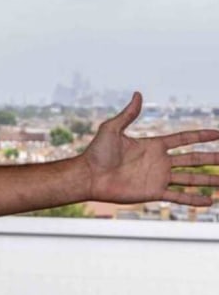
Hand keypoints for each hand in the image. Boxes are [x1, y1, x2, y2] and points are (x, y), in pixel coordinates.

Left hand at [85, 92, 218, 205]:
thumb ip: (128, 114)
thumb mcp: (112, 129)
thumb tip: (138, 94)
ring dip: (208, 179)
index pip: (183, 139)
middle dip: (211, 158)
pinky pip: (178, 196)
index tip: (218, 133)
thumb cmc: (96, 152)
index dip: (201, 136)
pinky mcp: (153, 192)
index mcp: (153, 145)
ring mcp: (158, 177)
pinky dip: (193, 199)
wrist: (89, 176)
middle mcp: (159, 161)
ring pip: (190, 178)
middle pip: (192, 159)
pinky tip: (209, 200)